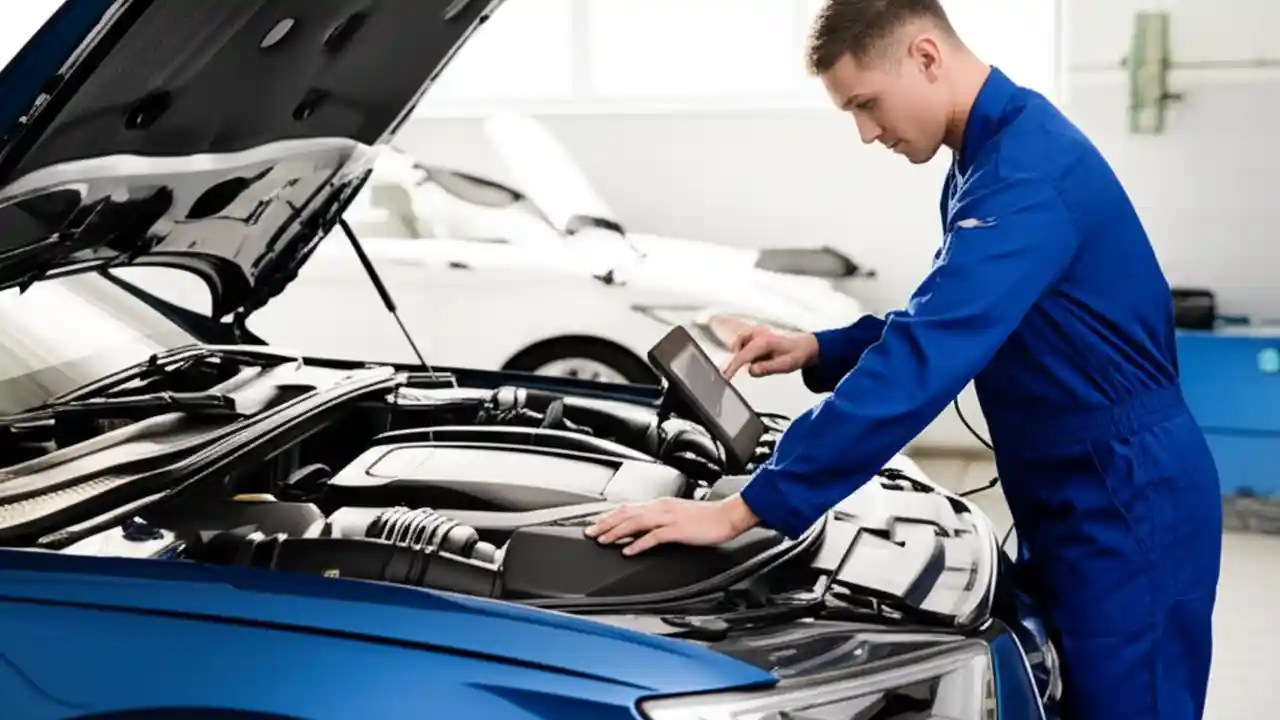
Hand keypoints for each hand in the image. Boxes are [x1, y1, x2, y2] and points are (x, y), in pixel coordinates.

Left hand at [584, 495, 759, 555]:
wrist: (727, 516)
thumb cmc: (706, 518)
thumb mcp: (678, 515)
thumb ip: (660, 520)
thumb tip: (644, 528)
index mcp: (660, 504)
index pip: (628, 508)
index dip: (609, 516)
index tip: (596, 524)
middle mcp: (661, 508)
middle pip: (626, 514)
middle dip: (605, 523)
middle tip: (590, 533)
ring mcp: (668, 518)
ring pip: (635, 523)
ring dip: (616, 532)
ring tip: (602, 540)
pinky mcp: (677, 530)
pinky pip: (653, 537)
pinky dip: (638, 543)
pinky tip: (628, 550)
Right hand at [720, 325, 819, 379]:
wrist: (804, 346)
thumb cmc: (796, 355)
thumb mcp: (785, 365)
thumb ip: (767, 368)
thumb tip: (751, 370)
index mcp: (764, 341)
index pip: (742, 356)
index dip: (732, 367)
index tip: (725, 377)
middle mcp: (758, 334)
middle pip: (738, 349)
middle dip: (741, 361)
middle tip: (758, 368)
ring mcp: (755, 332)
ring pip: (739, 345)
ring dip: (744, 356)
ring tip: (764, 361)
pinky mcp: (754, 333)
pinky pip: (742, 343)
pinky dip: (746, 351)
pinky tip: (761, 356)